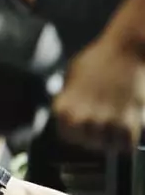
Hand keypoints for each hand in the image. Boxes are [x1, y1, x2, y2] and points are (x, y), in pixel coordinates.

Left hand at [53, 32, 144, 150]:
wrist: (127, 48)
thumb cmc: (100, 58)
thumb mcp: (73, 77)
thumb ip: (70, 98)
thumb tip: (71, 113)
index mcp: (64, 108)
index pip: (67, 135)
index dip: (79, 132)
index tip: (87, 125)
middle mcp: (81, 118)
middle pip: (88, 143)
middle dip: (98, 136)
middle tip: (107, 122)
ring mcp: (104, 121)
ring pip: (107, 146)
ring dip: (114, 138)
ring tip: (119, 122)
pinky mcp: (128, 121)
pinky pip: (126, 144)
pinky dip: (129, 140)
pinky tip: (131, 127)